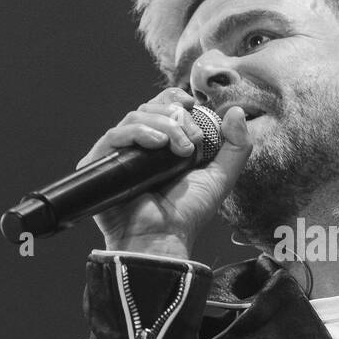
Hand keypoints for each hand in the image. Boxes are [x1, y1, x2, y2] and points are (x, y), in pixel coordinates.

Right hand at [78, 88, 251, 258]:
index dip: (176, 100)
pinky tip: (156, 144)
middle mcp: (139, 146)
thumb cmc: (187, 214)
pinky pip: (115, 135)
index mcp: (163, 145)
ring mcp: (119, 154)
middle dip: (176, 118)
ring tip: (179, 148)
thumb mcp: (221, 176)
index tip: (193, 105)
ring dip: (163, 125)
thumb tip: (236, 111)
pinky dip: (138, 132)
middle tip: (192, 144)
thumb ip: (237, 146)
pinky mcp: (101, 163)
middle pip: (150, 108)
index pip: (163, 106)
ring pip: (135, 117)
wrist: (163, 238)